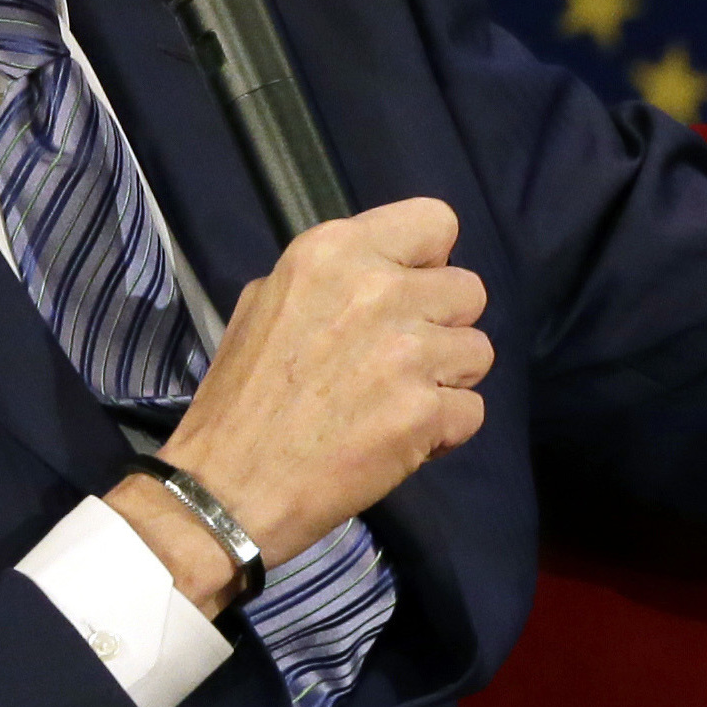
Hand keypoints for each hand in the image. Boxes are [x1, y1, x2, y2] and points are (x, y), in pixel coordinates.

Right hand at [110, 199, 491, 614]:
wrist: (227, 485)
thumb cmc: (244, 396)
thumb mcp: (269, 302)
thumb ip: (338, 278)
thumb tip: (393, 271)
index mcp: (334, 252)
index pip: (435, 221)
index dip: (429, 263)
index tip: (408, 292)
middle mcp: (377, 291)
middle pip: (469, 290)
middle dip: (442, 326)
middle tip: (398, 360)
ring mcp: (407, 352)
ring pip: (479, 351)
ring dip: (447, 380)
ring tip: (394, 401)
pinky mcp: (425, 411)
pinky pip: (472, 410)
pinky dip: (443, 431)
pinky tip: (398, 438)